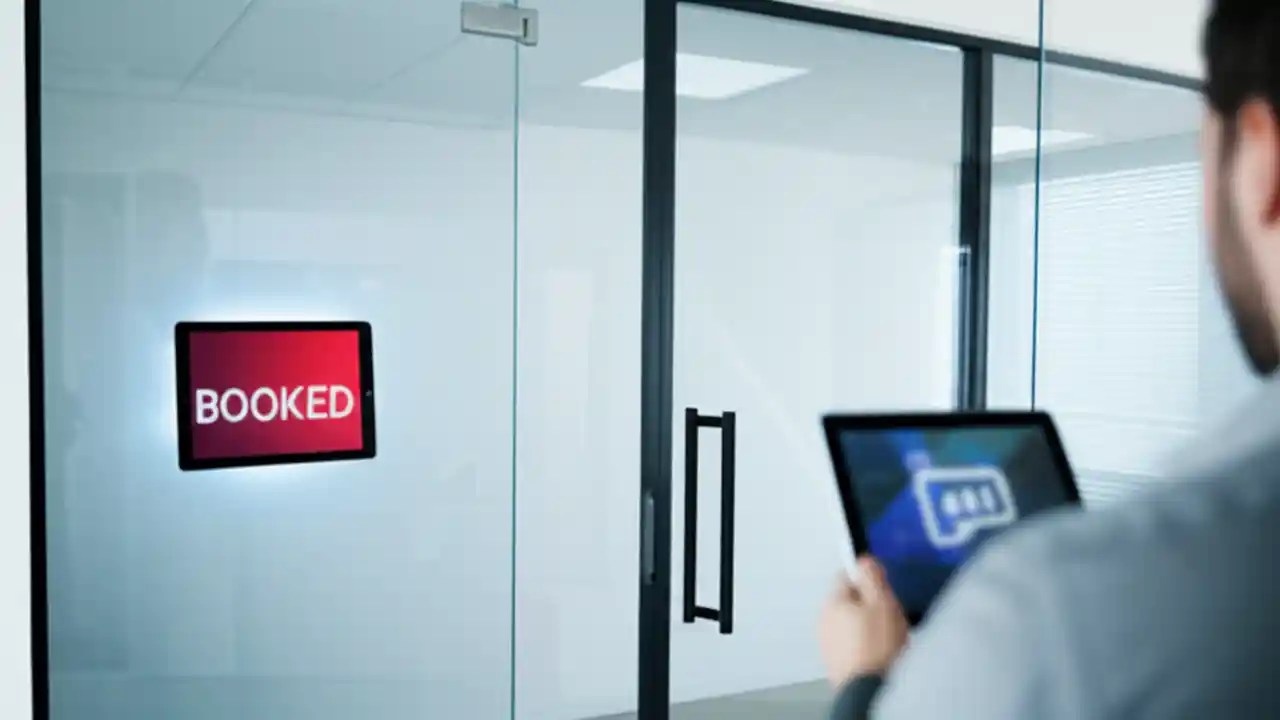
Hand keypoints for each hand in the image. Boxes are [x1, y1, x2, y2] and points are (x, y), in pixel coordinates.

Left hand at [819, 556, 909, 685]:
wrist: (869, 689)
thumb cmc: (877, 643)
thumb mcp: (881, 602)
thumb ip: (871, 577)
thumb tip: (862, 558)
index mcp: (832, 601)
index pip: (846, 576)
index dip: (867, 578)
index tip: (884, 590)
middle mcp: (823, 620)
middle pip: (849, 601)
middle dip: (870, 604)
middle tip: (891, 616)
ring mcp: (827, 643)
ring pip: (851, 623)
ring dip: (867, 626)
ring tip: (888, 638)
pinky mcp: (835, 663)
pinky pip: (852, 644)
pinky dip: (864, 645)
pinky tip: (879, 654)